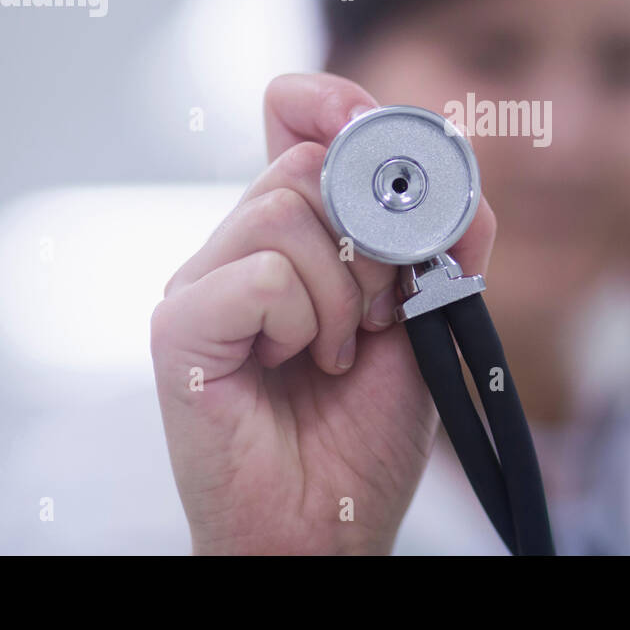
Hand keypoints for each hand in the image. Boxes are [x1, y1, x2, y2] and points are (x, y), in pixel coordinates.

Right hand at [151, 73, 495, 553]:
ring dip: (341, 292)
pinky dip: (302, 321)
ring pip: (282, 210)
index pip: (294, 128)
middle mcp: (238, 250)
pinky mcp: (179, 327)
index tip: (358, 117)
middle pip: (302, 165)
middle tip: (376, 313)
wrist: (329, 524)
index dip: (328, 105)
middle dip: (369, 239)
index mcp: (291, 239)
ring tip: (335, 352)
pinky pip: (259, 273)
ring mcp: (202, 284)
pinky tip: (296, 366)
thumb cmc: (367, 431)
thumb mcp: (428, 317)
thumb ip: (443, 237)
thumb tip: (450, 159)